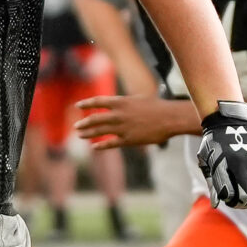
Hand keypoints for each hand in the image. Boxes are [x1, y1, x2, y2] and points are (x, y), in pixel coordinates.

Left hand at [72, 93, 190, 147]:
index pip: (98, 101)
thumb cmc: (156, 107)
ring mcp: (123, 128)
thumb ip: (123, 103)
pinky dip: (101, 145)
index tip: (77, 105)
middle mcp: (119, 114)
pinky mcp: (128, 140)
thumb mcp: (137, 100)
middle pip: (95, 118)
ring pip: (100, 131)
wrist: (170, 118)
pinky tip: (94, 147)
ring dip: (88, 133)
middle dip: (84, 123)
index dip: (86, 103)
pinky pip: (110, 143)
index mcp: (121, 102)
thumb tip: (114, 105)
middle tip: (76, 126)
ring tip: (80, 135)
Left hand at [196, 99, 246, 209]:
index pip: (228, 191)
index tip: (227, 200)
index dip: (228, 200)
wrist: (230, 121)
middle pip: (245, 193)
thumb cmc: (214, 145)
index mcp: (223, 163)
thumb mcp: (206, 161)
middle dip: (242, 203)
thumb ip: (211, 183)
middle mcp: (241, 162)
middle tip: (238, 205)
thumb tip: (216, 205)